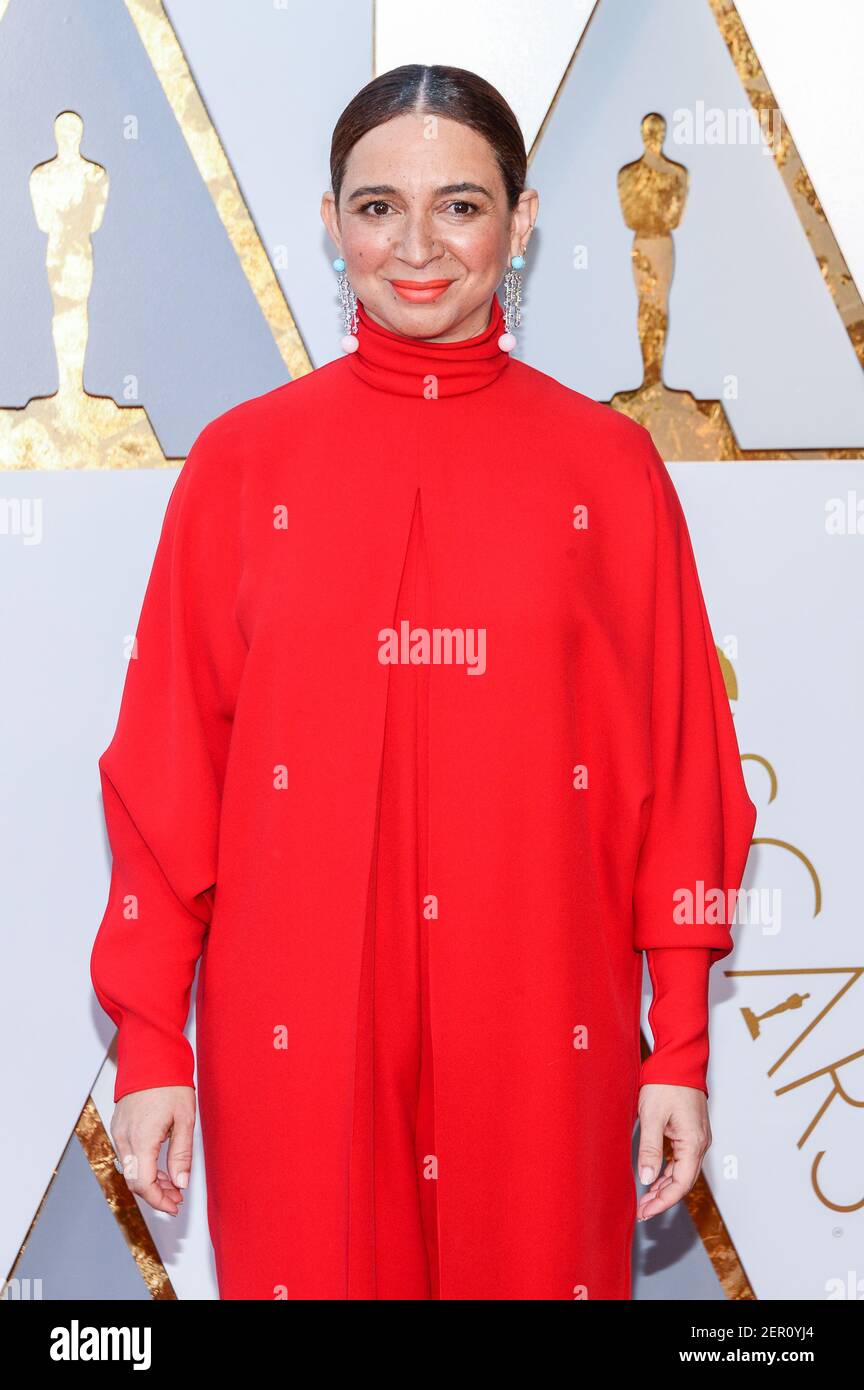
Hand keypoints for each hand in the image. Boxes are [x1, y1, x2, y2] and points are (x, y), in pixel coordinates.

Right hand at [110, 1086, 195, 1215]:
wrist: (151, 1056)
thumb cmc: (170, 1082)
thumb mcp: (185, 1119)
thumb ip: (181, 1154)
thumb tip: (181, 1183)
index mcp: (142, 1138)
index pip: (143, 1184)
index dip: (159, 1200)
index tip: (174, 1206)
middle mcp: (125, 1138)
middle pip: (134, 1181)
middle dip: (155, 1194)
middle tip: (176, 1198)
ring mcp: (119, 1131)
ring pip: (130, 1169)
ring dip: (150, 1181)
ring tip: (172, 1183)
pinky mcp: (119, 1126)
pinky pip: (128, 1155)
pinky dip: (142, 1166)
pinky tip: (159, 1166)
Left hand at [636, 1082, 710, 1220]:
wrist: (679, 1060)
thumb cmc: (666, 1083)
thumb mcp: (652, 1116)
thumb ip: (650, 1149)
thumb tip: (647, 1179)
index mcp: (693, 1143)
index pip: (680, 1184)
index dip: (662, 1201)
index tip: (645, 1211)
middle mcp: (699, 1143)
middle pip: (683, 1181)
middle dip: (663, 1198)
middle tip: (642, 1210)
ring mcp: (697, 1137)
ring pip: (682, 1171)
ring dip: (665, 1186)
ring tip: (645, 1198)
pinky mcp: (690, 1131)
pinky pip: (681, 1159)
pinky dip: (668, 1171)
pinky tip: (655, 1177)